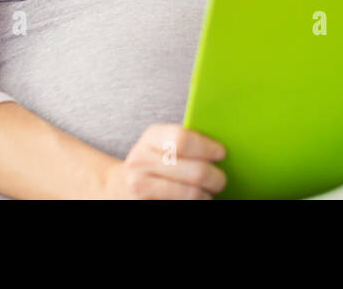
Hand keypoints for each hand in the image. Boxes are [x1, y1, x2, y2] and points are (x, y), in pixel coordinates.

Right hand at [99, 124, 226, 198]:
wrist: (121, 184)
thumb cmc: (154, 161)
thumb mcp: (163, 144)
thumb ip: (186, 142)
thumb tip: (221, 150)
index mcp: (150, 137)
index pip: (183, 140)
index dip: (207, 147)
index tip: (221, 154)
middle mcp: (140, 161)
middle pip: (193, 170)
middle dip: (215, 177)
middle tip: (220, 181)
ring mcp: (138, 186)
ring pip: (189, 193)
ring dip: (205, 195)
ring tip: (208, 193)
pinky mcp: (141, 204)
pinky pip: (178, 206)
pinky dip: (192, 204)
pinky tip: (195, 200)